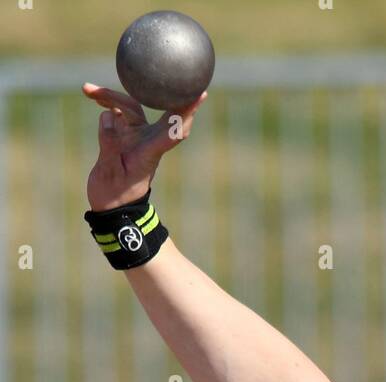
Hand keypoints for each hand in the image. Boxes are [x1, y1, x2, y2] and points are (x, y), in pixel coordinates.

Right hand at [82, 83, 207, 210]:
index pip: (174, 130)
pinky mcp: (127, 134)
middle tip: (178, 72)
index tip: (200, 96)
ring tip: (87, 91)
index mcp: (150, 152)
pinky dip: (107, 102)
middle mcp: (149, 141)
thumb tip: (109, 116)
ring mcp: (139, 137)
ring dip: (111, 96)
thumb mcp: (109, 173)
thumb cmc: (114, 196)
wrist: (112, 208)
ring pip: (132, 106)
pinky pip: (120, 111)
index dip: (187, 112)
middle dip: (167, 92)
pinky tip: (92, 96)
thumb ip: (110, 145)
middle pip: (157, 111)